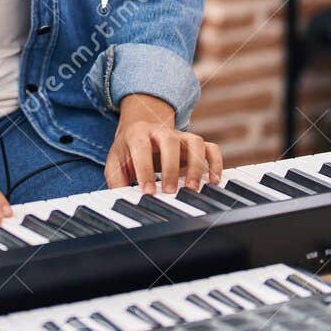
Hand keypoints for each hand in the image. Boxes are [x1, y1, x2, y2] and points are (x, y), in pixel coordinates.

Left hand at [104, 93, 223, 194]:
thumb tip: (121, 200)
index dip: (145, 169)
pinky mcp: (194, 143)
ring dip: (196, 166)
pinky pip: (210, 148)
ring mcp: (180, 136)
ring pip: (195, 142)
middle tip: (170, 192)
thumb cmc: (128, 151)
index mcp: (138, 133)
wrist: (140, 131)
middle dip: (171, 168)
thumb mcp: (115, 162)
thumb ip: (116, 180)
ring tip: (193, 189)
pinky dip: (215, 163)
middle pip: (170, 141)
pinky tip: (214, 181)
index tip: (149, 192)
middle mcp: (161, 131)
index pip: (141, 147)